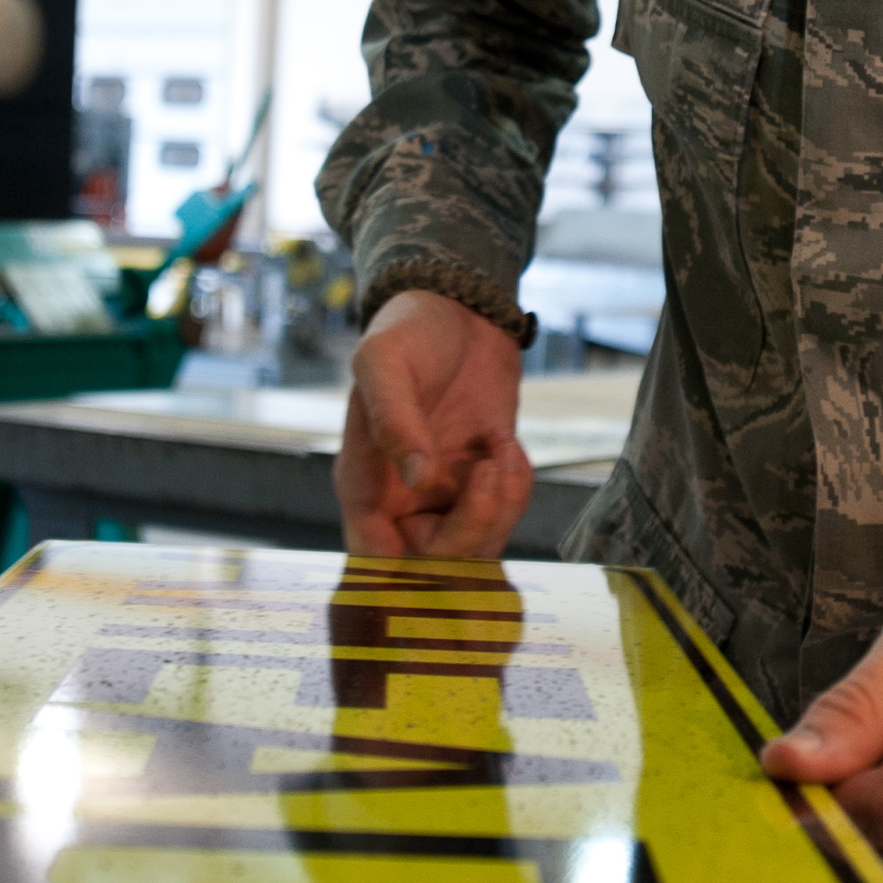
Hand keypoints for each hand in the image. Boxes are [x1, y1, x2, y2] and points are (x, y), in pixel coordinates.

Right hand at [335, 289, 532, 558]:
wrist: (457, 303)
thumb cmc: (407, 329)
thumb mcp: (386, 362)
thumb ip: (395, 420)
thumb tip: (417, 478)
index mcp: (366, 484)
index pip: (375, 562)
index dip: (403, 578)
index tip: (442, 549)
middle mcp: (403, 500)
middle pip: (436, 564)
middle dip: (474, 528)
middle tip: (491, 466)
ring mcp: (447, 492)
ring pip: (478, 547)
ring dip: (502, 505)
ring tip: (501, 446)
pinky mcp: (485, 476)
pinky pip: (505, 512)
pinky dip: (517, 486)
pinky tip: (507, 443)